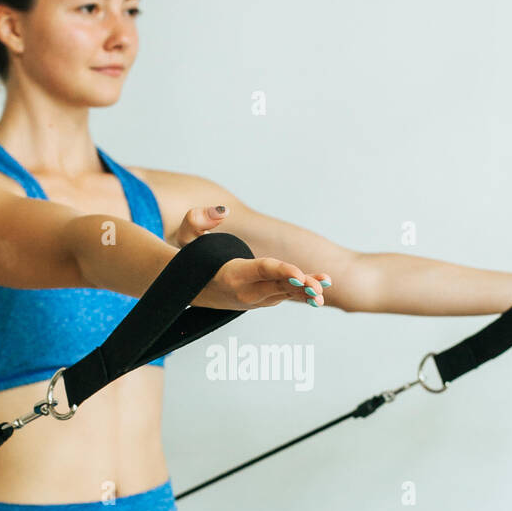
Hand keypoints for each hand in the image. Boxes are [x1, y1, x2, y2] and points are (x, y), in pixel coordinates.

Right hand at [176, 203, 331, 311]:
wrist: (190, 291)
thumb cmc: (190, 262)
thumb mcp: (184, 238)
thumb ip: (197, 219)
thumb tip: (222, 210)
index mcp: (231, 276)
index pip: (260, 271)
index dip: (281, 272)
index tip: (298, 275)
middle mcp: (246, 292)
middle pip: (278, 288)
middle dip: (301, 286)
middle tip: (320, 286)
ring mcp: (256, 299)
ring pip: (286, 294)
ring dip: (307, 290)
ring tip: (327, 285)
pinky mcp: (263, 299)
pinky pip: (286, 295)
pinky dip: (303, 292)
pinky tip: (321, 287)